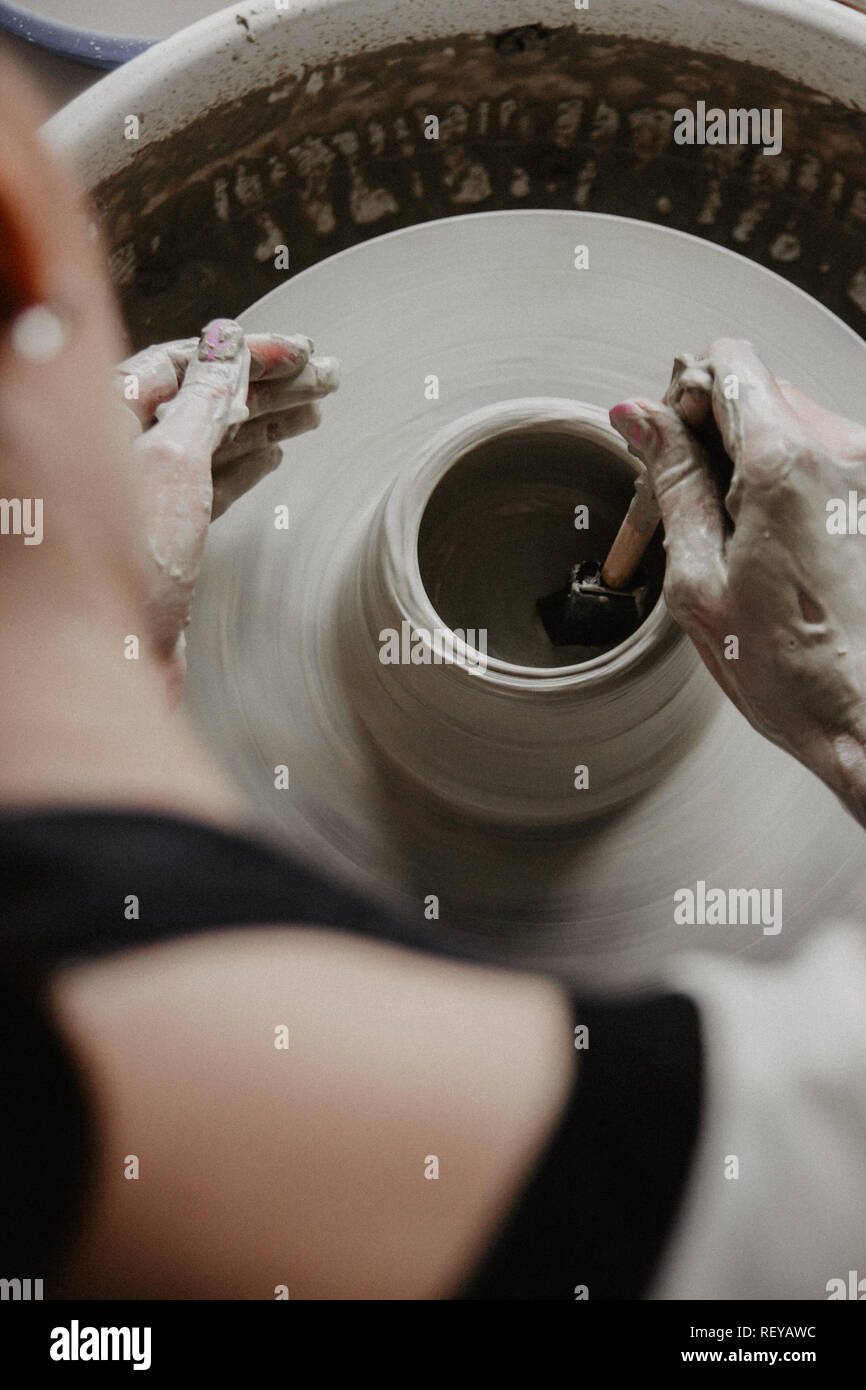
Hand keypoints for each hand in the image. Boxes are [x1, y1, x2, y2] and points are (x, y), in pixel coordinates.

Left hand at [115, 323, 338, 698]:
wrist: (105, 657)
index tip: (297, 352)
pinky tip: (275, 455)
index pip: (179, 362)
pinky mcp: (154, 535)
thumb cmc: (117, 559)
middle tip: (325, 376)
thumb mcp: (171, 459)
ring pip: (208, 442)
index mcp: (94, 411)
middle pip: (199, 399)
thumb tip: (226, 347)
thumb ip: (203, 399)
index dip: (242, 354)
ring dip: (265, 424)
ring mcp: (132, 492)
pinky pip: (204, 485)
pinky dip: (243, 467)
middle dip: (265, 386)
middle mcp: (107, 445)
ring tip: (316, 411)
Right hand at [610, 338, 865, 824]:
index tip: (671, 442)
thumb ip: (671, 482)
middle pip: (761, 390)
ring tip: (735, 539)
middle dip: (716, 433)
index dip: (687, 396)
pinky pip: (823, 460)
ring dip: (752, 462)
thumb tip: (640, 419)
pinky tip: (773, 547)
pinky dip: (787, 485)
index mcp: (786, 465)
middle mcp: (842, 452)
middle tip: (692, 504)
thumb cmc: (792, 672)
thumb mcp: (698, 581)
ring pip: (792, 425)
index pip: (730, 363)